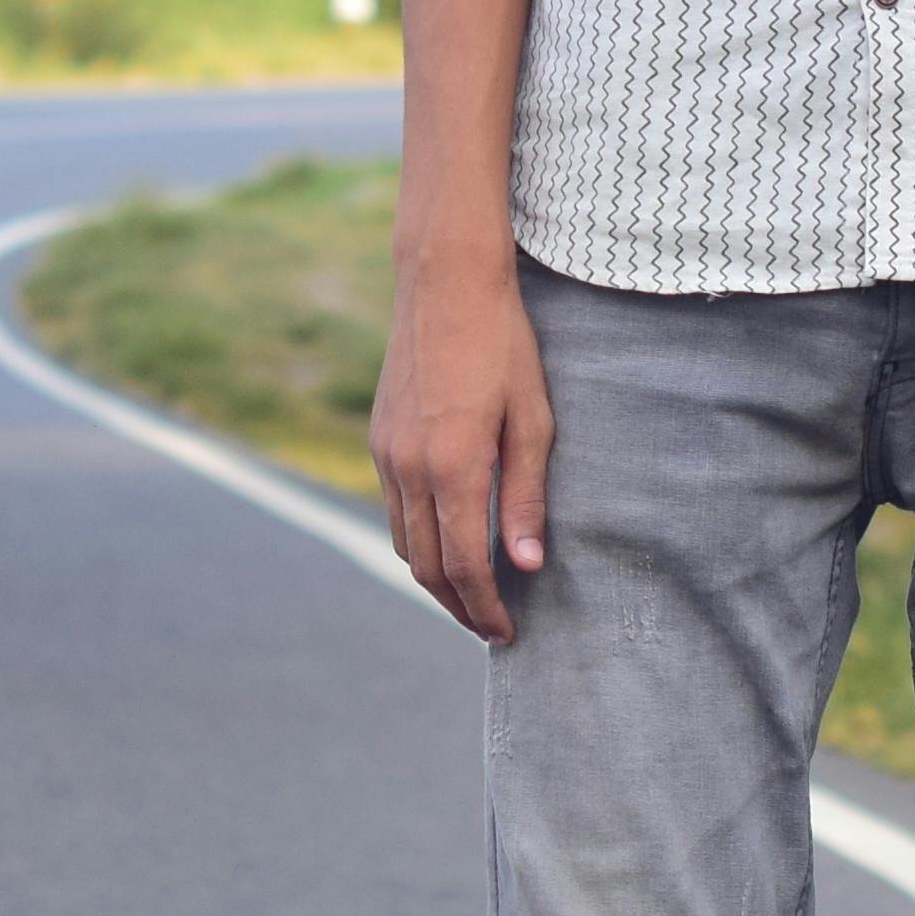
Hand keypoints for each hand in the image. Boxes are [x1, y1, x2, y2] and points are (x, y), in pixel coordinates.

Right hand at [371, 244, 554, 645]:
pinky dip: (419, 542)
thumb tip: (528, 564)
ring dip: (435, 580)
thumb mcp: (534, 419)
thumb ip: (527, 496)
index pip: (466, 565)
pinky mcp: (380, 440)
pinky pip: (395, 511)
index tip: (508, 632)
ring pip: (405, 543)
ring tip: (471, 596)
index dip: (487, 608)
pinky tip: (447, 542)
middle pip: (427, 567)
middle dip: (460, 607)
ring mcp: (387, 454)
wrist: (445, 283)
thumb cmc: (503, 345)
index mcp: (455, 466)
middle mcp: (411, 468)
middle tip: (490, 628)